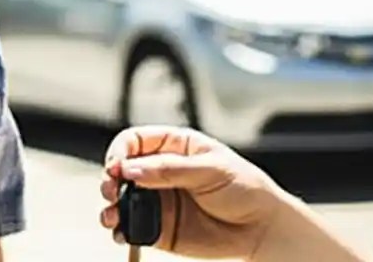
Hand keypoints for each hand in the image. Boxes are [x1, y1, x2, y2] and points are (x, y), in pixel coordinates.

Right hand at [98, 125, 297, 259]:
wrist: (261, 228)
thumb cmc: (245, 188)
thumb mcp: (211, 169)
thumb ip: (170, 169)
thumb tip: (132, 169)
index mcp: (174, 147)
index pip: (135, 140)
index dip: (121, 150)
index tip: (118, 166)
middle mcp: (161, 172)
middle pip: (122, 169)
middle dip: (110, 179)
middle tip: (112, 189)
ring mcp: (159, 200)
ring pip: (121, 200)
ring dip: (111, 206)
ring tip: (112, 215)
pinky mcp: (160, 228)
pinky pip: (132, 228)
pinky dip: (122, 230)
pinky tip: (123, 232)